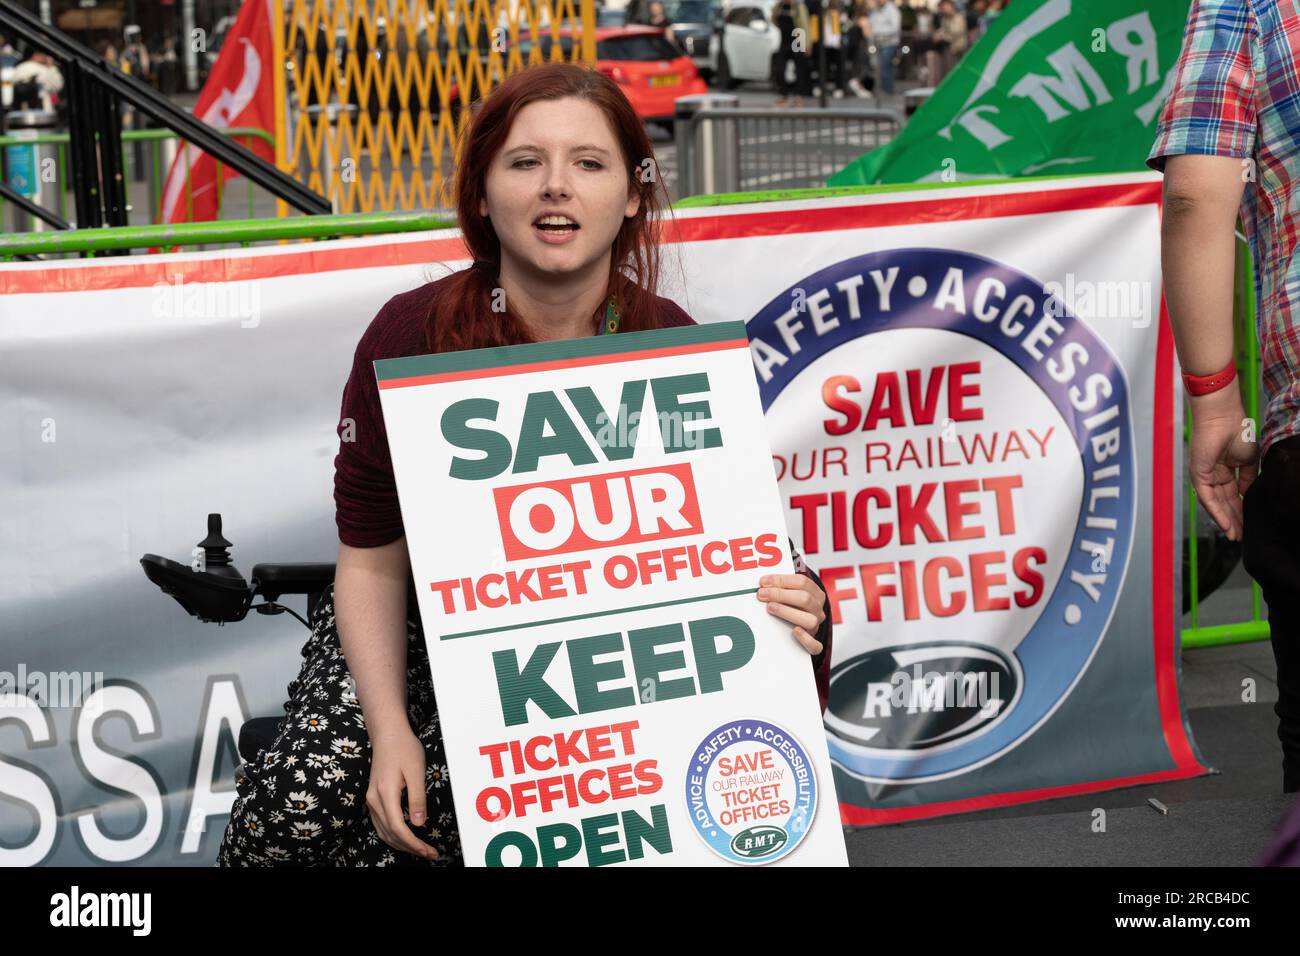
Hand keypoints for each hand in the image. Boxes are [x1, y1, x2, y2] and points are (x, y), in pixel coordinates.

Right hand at [367, 724, 438, 860]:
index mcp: (385, 794)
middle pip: (391, 834)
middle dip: (411, 848)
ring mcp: (372, 799)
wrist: (388, 733)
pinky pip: (381, 824)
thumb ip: (417, 798)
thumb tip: (418, 823)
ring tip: (421, 850)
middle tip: (430, 854)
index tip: (429, 851)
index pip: (398, 828)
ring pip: (384, 832)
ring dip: (402, 844)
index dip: (414, 843)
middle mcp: (374, 800)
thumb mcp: (416, 771)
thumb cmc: (404, 748)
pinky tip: (405, 839)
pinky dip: (393, 836)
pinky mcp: (374, 798)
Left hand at [756, 573, 825, 654]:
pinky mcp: (813, 645)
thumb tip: (762, 583)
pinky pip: (815, 645)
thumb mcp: (790, 595)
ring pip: (810, 620)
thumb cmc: (791, 609)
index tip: (763, 582)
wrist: (799, 634)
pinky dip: (805, 639)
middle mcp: (817, 610)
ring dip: (788, 612)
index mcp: (815, 594)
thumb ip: (780, 587)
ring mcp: (816, 627)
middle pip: (805, 598)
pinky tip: (794, 632)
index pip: (802, 582)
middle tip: (762, 594)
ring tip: (770, 608)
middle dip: (780, 594)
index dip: (782, 580)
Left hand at [1188, 387, 1258, 540]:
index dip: (1241, 512)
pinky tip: (1226, 524)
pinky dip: (1216, 512)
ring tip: (1235, 536)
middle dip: (1234, 521)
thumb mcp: (1248, 461)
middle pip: (1225, 504)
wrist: (1224, 418)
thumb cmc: (1237, 432)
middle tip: (1242, 537)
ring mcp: (1205, 477)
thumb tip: (1249, 494)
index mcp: (1226, 472)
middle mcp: (1214, 476)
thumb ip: (1248, 479)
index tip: (1249, 526)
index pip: (1234, 497)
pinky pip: (1207, 498)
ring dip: (1226, 521)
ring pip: (1215, 505)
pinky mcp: (1198, 476)